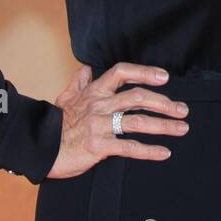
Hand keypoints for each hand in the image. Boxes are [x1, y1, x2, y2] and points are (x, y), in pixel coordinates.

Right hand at [45, 61, 188, 179]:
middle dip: (164, 102)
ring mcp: (99, 126)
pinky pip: (128, 147)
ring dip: (164, 125)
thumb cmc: (54, 125)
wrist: (38, 148)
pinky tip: (164, 152)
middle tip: (183, 109)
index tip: (164, 77)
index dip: (144, 72)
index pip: (121, 73)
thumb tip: (86, 68)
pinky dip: (149, 150)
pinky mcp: (97, 146)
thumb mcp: (65, 99)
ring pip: (137, 121)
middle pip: (137, 97)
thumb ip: (79, 83)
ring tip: (181, 128)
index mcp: (94, 92)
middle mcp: (99, 105)